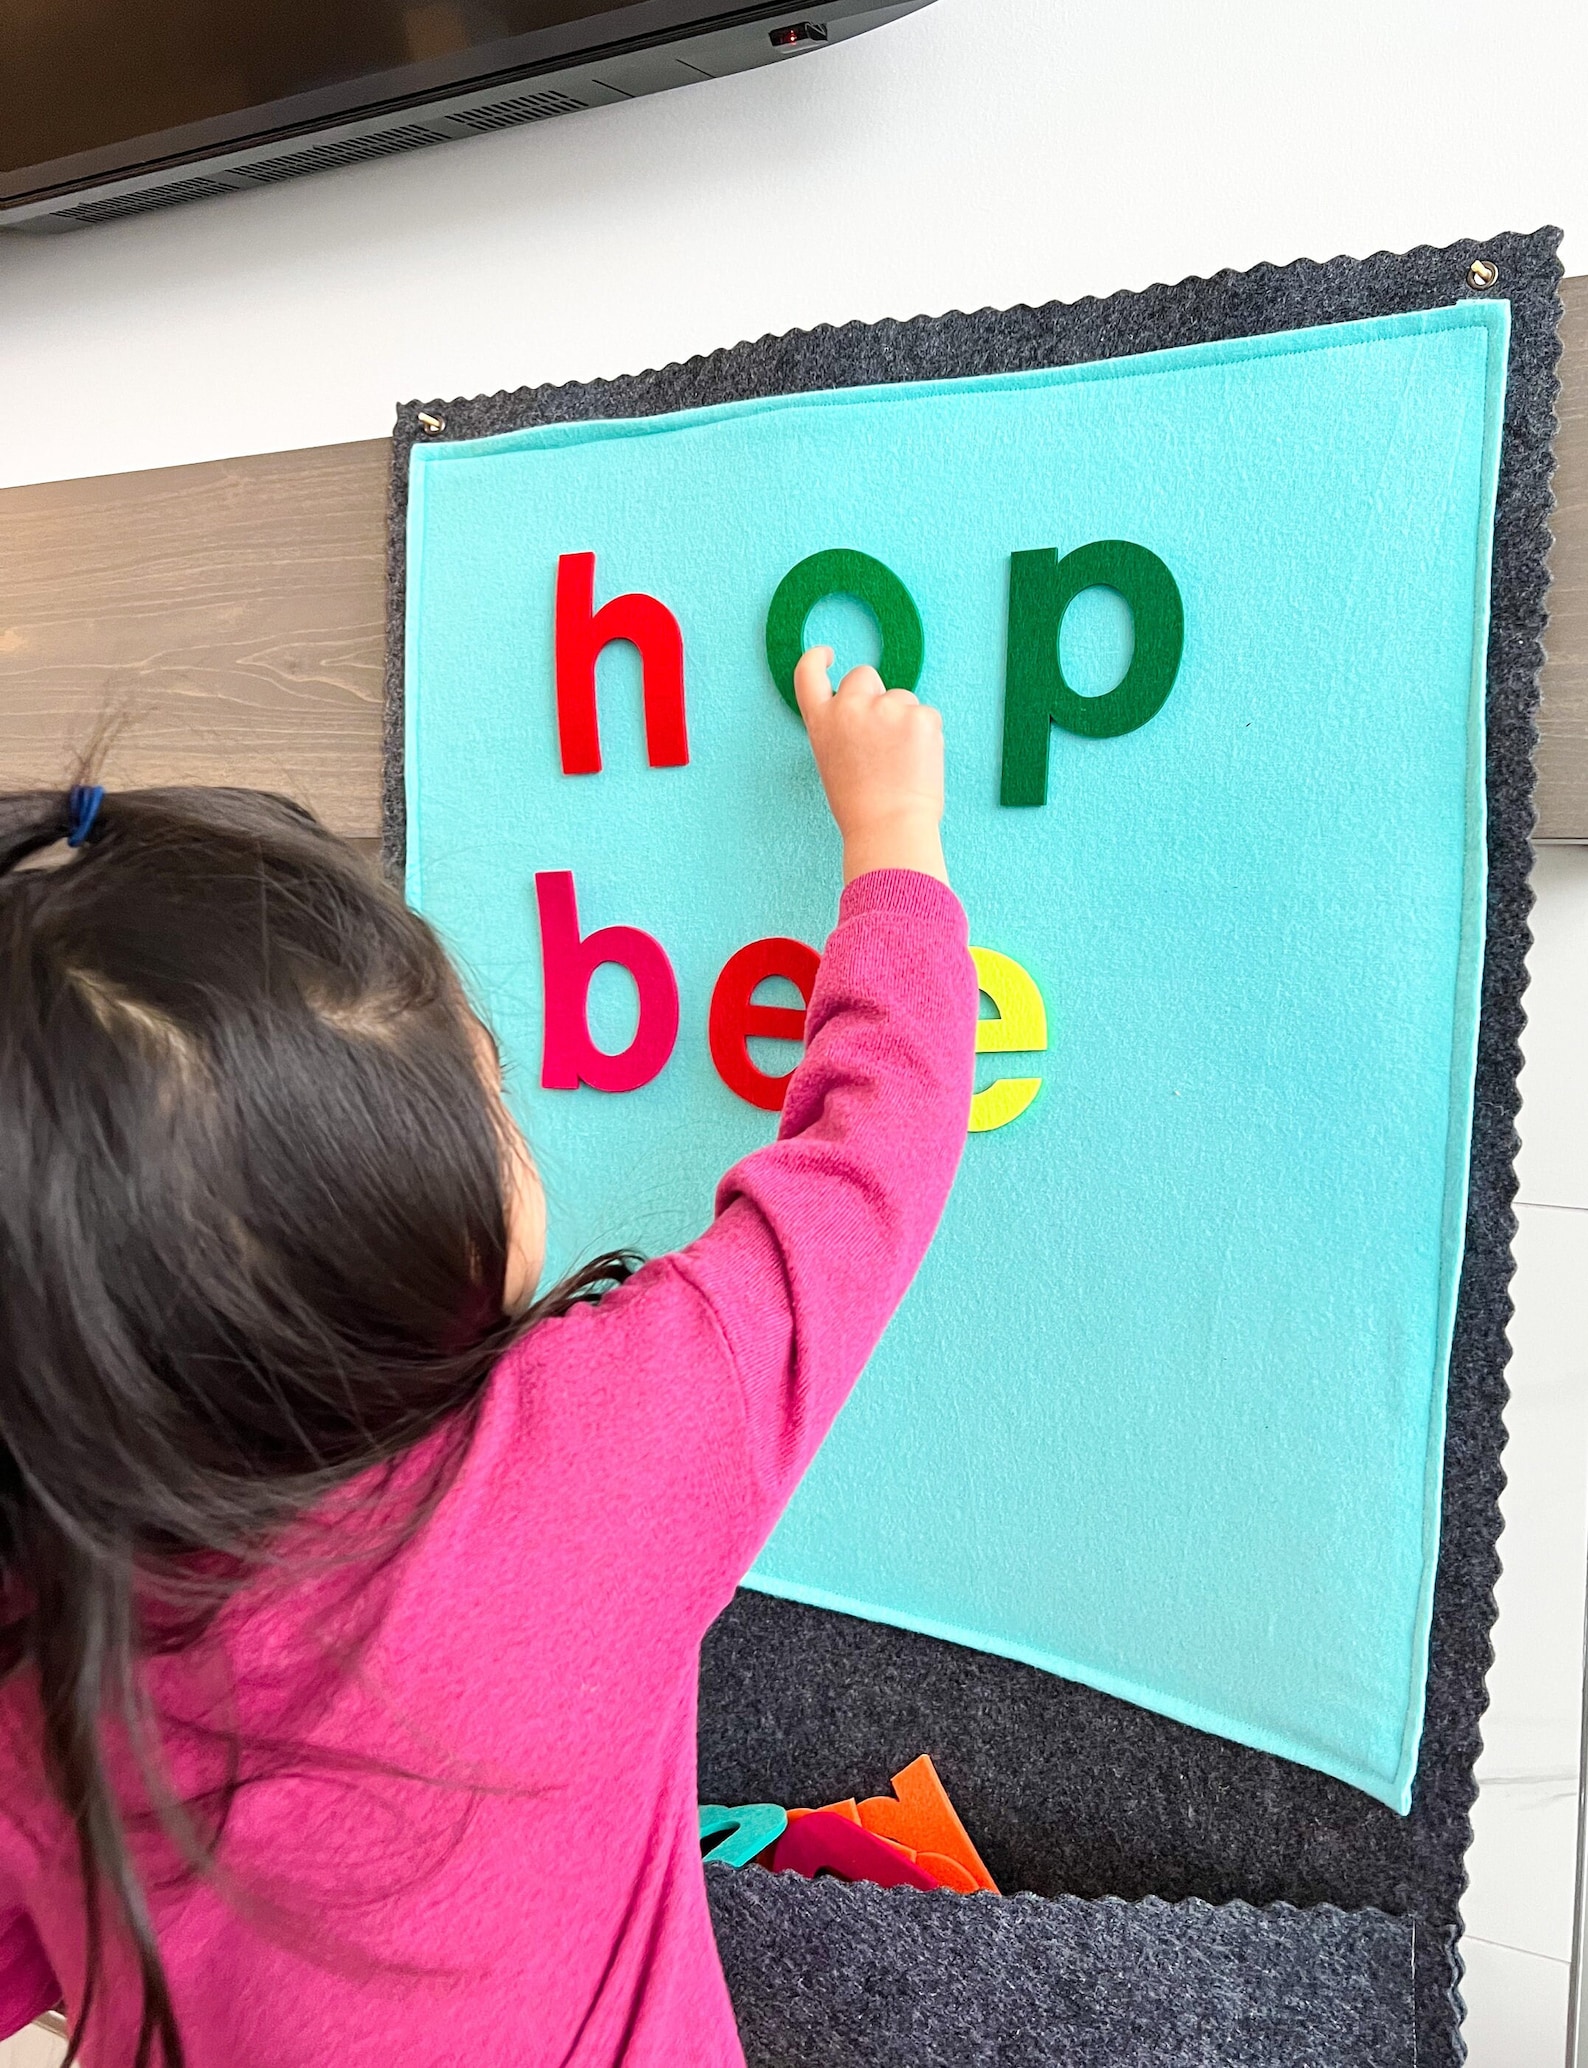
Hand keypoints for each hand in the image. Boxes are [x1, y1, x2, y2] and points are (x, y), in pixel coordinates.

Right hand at [794, 647, 947, 886]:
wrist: (889, 829)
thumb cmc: (861, 808)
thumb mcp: (833, 762)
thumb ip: (843, 730)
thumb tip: (869, 712)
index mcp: (822, 722)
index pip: (808, 674)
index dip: (817, 658)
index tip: (828, 655)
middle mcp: (850, 708)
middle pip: (864, 677)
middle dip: (875, 695)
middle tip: (883, 734)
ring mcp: (886, 709)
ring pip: (902, 698)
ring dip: (904, 720)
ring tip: (901, 762)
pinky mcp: (920, 716)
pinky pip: (927, 715)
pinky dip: (927, 735)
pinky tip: (918, 762)